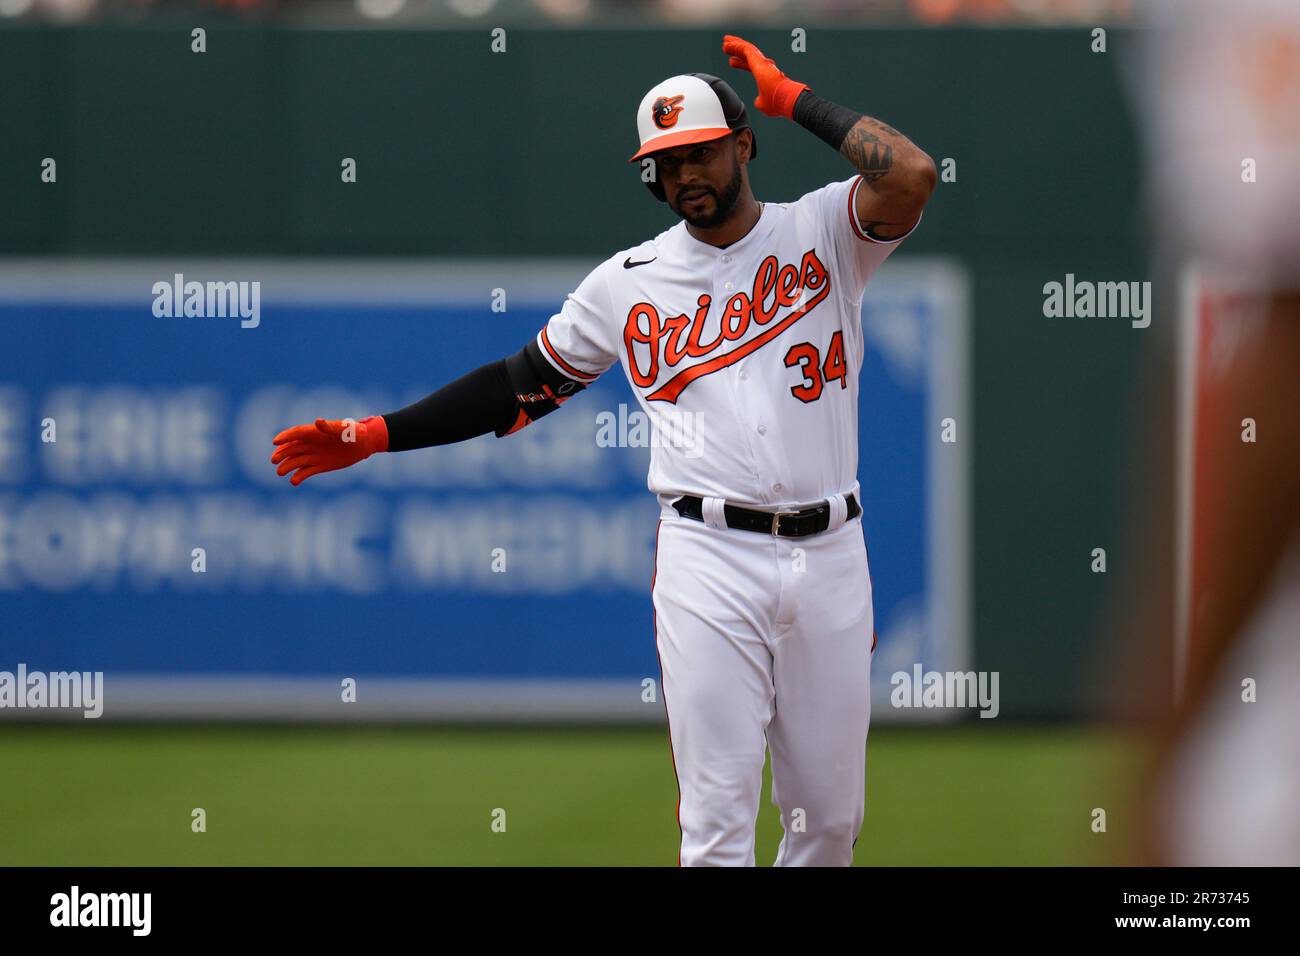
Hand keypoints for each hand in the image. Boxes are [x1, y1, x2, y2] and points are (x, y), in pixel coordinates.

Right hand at [271, 416, 387, 485]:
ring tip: (280, 472)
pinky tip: (293, 482)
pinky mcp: (320, 466)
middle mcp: (311, 444)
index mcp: (315, 432)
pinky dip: (299, 476)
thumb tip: (317, 422)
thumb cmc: (355, 432)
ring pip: (296, 460)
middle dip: (281, 453)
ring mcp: (315, 455)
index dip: (285, 437)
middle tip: (273, 460)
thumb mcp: (344, 429)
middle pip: (292, 448)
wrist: (363, 444)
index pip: (296, 434)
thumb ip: (330, 427)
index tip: (275, 442)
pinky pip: (306, 471)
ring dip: (287, 466)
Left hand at [722, 34, 808, 118]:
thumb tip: (757, 101)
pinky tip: (727, 45)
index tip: (731, 61)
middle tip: (727, 46)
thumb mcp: (764, 104)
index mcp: (765, 76)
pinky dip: (735, 46)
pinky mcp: (758, 60)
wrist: (785, 99)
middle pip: (748, 55)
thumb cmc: (777, 103)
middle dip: (737, 49)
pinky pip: (744, 50)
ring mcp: (762, 63)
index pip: (750, 66)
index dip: (741, 63)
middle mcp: (764, 67)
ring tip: (725, 41)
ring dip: (735, 45)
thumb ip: (759, 101)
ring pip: (746, 50)